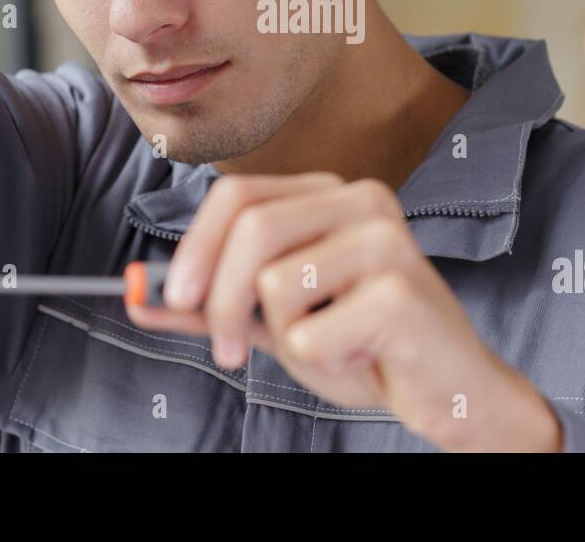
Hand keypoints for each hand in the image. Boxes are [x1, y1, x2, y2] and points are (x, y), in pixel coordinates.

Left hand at [125, 172, 562, 450]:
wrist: (446, 390)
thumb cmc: (364, 347)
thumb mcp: (276, 323)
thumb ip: (211, 306)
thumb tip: (138, 296)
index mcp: (329, 194)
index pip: (237, 194)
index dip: (194, 246)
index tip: (174, 298)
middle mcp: (360, 200)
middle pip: (250, 229)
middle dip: (220, 300)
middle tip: (227, 352)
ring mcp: (386, 238)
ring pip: (276, 282)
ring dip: (286, 337)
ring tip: (331, 346)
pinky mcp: (401, 288)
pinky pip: (313, 331)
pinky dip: (322, 362)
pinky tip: (364, 357)